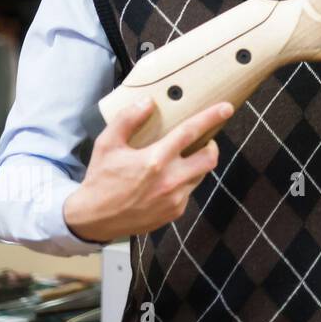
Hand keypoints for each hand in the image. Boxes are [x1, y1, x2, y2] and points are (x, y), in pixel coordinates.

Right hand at [62, 97, 229, 243]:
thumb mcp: (107, 144)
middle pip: (210, 158)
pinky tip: (167, 181)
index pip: (190, 132)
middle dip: (212, 146)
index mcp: (155, 160)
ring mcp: (175, 199)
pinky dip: (184, 182)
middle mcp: (170, 180)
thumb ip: (127, 120)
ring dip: (197, 164)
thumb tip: (148, 101)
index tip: (226, 107)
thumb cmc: (100, 179)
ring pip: (201, 175)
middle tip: (203, 141)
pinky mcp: (175, 212)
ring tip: (181, 159)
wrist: (93, 220)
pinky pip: (189, 192)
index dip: (210, 117)